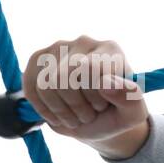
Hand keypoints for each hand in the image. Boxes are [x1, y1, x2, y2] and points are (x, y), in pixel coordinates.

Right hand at [22, 35, 149, 152]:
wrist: (94, 120)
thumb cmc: (116, 114)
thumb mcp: (132, 114)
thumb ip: (130, 99)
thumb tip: (107, 83)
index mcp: (111, 50)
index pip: (90, 69)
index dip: (93, 96)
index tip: (102, 106)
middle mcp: (84, 42)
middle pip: (65, 78)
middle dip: (77, 107)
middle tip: (88, 115)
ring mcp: (58, 47)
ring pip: (46, 84)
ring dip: (61, 111)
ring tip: (76, 116)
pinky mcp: (38, 59)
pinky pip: (31, 87)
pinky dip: (44, 109)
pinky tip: (58, 115)